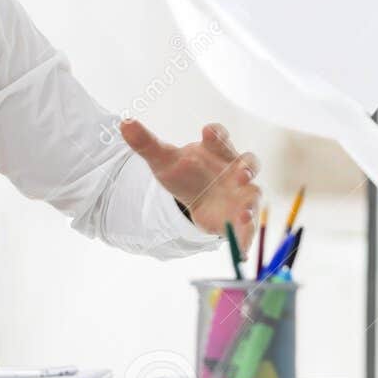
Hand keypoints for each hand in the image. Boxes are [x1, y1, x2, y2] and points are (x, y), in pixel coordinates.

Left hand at [119, 119, 260, 251]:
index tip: (207, 131)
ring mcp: (242, 193)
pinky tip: (242, 255)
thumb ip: (146, 143)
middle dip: (247, 168)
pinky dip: (246, 240)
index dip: (217, 134)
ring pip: (254, 195)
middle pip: (249, 163)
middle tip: (241, 174)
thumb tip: (124, 123)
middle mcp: (235, 169)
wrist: (195, 197)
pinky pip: (249, 228)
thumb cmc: (185, 172)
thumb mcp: (163, 159)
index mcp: (216, 149)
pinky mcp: (242, 216)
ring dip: (250, 206)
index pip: (220, 136)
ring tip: (242, 216)